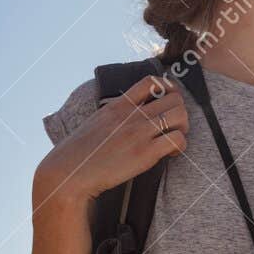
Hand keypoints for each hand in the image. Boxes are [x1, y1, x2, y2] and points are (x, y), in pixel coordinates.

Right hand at [35, 73, 187, 206]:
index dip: (168, 89)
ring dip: (183, 127)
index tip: (168, 102)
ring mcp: (139, 133)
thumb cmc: (81, 153)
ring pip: (180, 116)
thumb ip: (115, 116)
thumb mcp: (96, 122)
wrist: (70, 172)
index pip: (151, 82)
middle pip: (175, 98)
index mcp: (119, 105)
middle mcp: (132, 115)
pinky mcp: (145, 153)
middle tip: (174, 127)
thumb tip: (128, 118)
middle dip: (181, 112)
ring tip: (173, 140)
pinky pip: (178, 140)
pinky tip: (170, 154)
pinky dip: (180, 146)